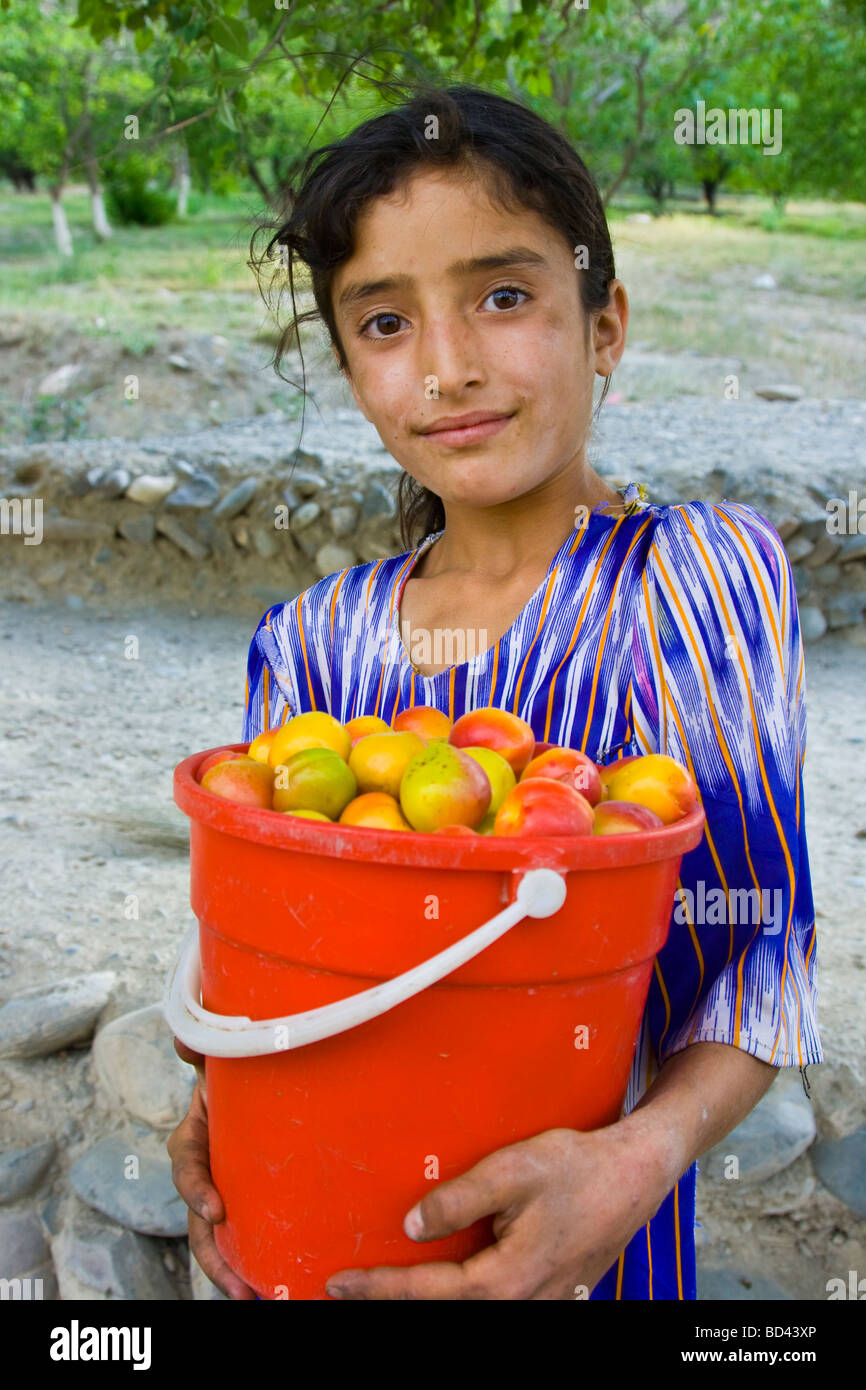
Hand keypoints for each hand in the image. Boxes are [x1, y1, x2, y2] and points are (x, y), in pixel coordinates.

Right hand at [167, 1039, 256, 1300]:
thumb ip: (204, 1045)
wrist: (267, 1068)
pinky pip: (250, 1228)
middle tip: (236, 1284)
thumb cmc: (241, 1062)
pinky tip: (276, 1282)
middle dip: (213, 1255)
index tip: (216, 1211)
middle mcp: (208, 1165)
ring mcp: (229, 1183)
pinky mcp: (254, 1194)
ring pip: (219, 1234)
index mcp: (196, 1133)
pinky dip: (256, 1255)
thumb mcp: (222, 1054)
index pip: (186, 1165)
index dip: (195, 1190)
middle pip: (200, 1217)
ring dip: (231, 1267)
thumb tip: (183, 1042)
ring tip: (250, 1296)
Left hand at [325, 1122, 673, 1299]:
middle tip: (351, 1289)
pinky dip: (464, 1293)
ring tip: (390, 1283)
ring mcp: (543, 1302)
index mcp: (508, 1280)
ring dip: (431, 1297)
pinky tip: (448, 1277)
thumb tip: (413, 1225)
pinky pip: (498, 1300)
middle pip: (447, 1310)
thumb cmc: (579, 1168)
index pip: (428, 1291)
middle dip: (397, 1299)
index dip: (379, 1287)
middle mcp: (524, 1302)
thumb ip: (459, 1199)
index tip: (339, 1281)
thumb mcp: (513, 1170)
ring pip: (474, 1308)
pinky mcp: (554, 1292)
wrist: (637, 1174)